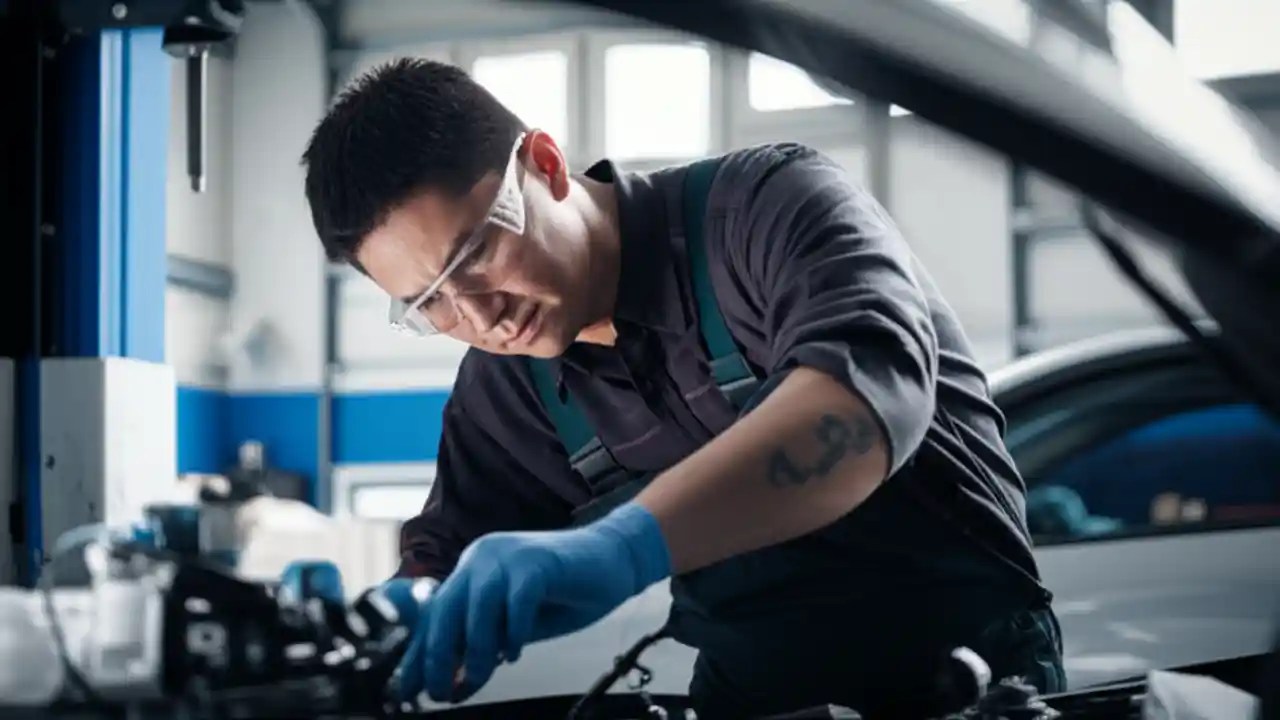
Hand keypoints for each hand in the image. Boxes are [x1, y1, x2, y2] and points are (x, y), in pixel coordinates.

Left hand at [393, 503, 669, 703]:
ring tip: (479, 678)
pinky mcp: (537, 561)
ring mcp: (509, 555)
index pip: (433, 615)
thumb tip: (449, 680)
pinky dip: (513, 633)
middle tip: (441, 691)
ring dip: (476, 651)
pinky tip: (516, 653)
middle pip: (445, 610)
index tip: (411, 689)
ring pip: (477, 608)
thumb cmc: (563, 593)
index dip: (419, 655)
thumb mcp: (512, 624)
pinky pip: (516, 602)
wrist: (612, 558)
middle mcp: (482, 557)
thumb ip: (482, 643)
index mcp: (471, 570)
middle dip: (437, 657)